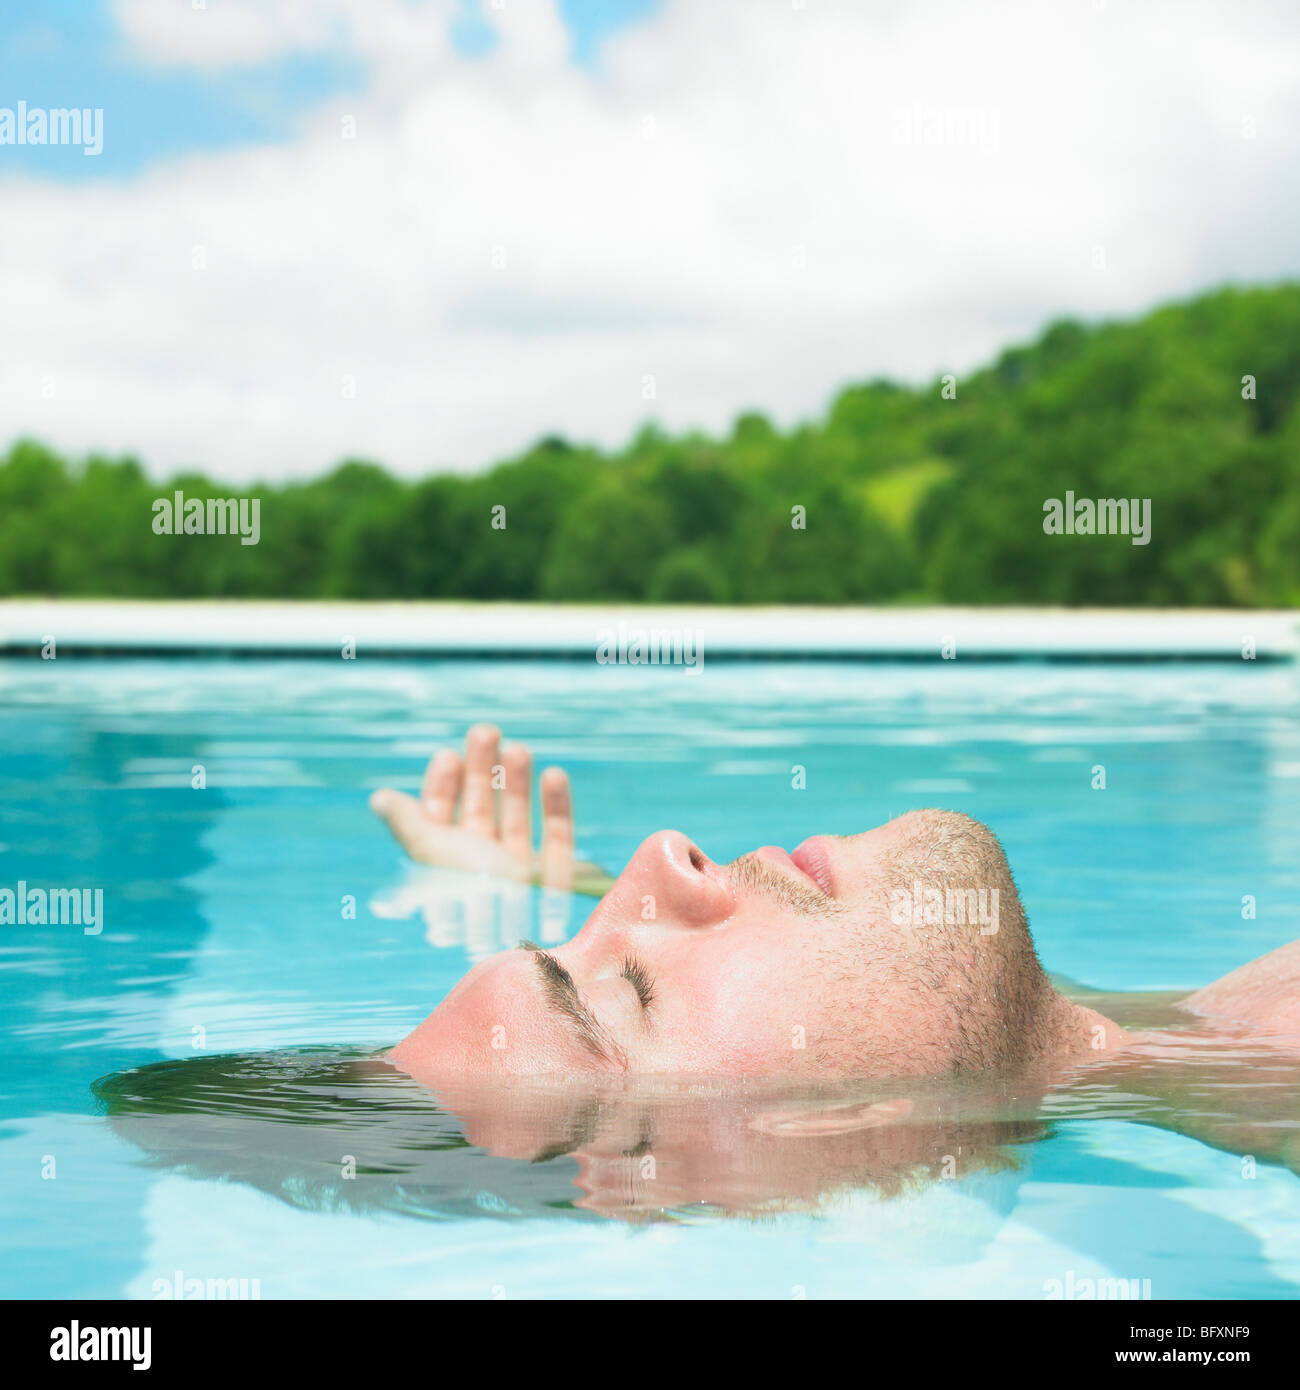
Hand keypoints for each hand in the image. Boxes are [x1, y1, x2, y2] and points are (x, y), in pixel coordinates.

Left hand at [370, 724, 580, 890]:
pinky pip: (557, 838)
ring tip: (518, 748)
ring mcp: (518, 872)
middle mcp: (480, 869)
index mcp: (446, 870)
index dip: (442, 786)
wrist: (519, 953)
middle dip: (480, 769)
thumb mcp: (434, 858)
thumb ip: (410, 826)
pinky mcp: (554, 880)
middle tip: (485, 731)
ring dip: (516, 781)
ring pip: (517, 817)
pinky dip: (557, 806)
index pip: (440, 819)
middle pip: (479, 810)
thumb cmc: (469, 903)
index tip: (446, 756)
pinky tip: (554, 774)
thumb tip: (379, 797)